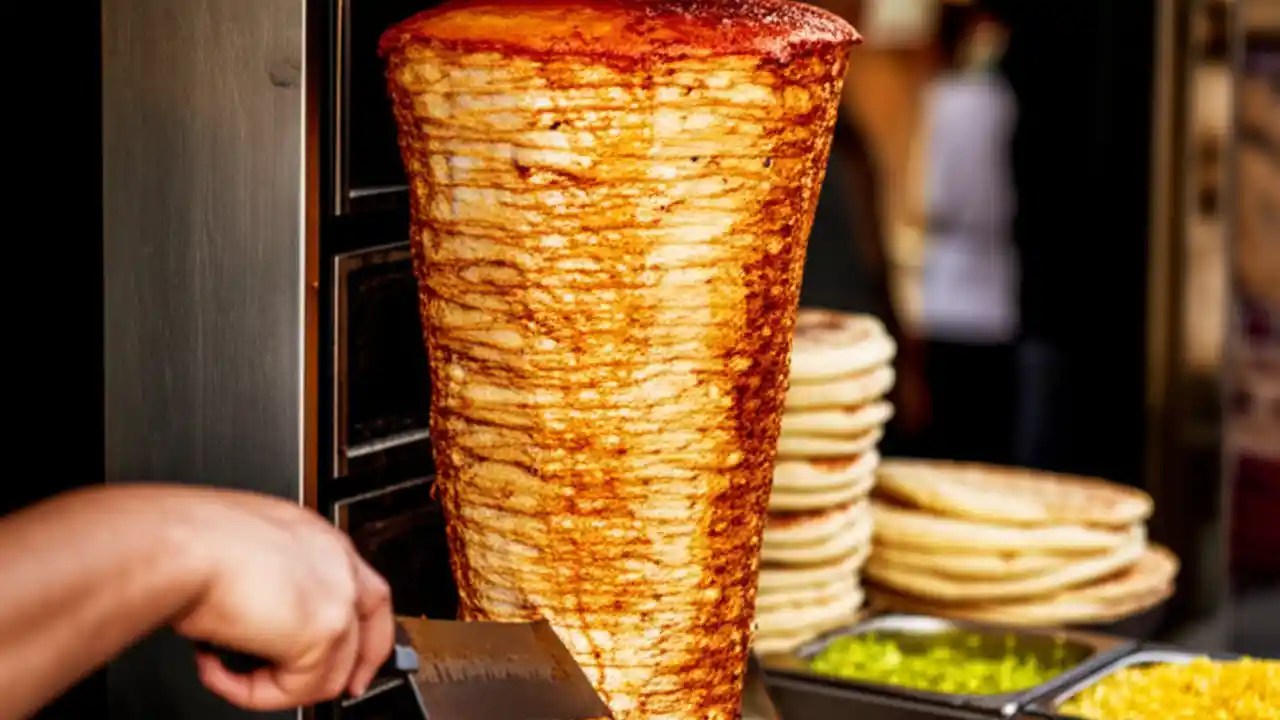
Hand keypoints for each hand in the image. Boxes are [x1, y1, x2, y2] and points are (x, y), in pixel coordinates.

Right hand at [171, 491, 393, 710]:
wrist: (180, 545)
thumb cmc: (188, 540)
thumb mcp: (238, 556)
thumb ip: (264, 585)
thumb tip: (254, 618)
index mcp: (319, 541)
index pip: (361, 591)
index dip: (358, 631)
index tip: (349, 658)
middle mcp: (338, 565)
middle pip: (372, 629)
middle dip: (349, 671)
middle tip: (319, 692)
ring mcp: (338, 598)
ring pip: (328, 673)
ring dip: (273, 685)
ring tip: (224, 670)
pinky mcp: (324, 631)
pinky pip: (295, 690)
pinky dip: (250, 693)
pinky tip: (215, 669)